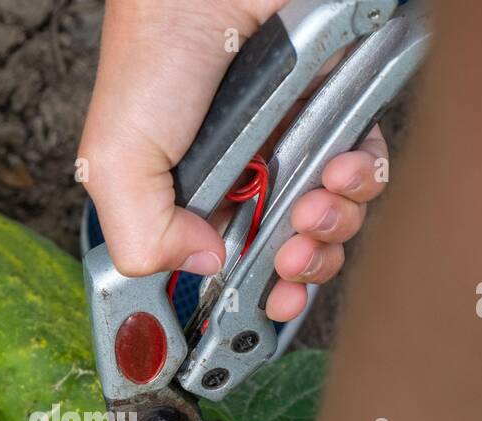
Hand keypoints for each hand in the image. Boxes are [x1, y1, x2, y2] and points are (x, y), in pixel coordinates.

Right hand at [78, 0, 389, 320]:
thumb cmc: (156, 47)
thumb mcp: (114, 159)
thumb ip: (140, 236)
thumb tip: (201, 265)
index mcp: (189, 191)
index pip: (226, 263)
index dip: (250, 295)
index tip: (262, 313)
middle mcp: (243, 170)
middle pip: (287, 250)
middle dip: (296, 271)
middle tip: (289, 263)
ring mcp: (291, 140)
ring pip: (333, 218)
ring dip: (332, 229)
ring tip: (314, 208)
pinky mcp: (337, 108)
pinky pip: (367, 165)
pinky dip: (362, 179)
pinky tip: (341, 167)